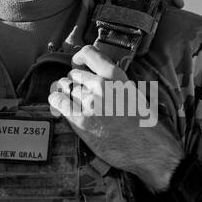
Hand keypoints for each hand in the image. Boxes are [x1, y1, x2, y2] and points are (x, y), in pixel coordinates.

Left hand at [48, 46, 182, 191]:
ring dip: (63, 94)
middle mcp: (102, 85)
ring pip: (63, 87)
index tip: (77, 65)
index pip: (88, 53)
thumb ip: (112, 81)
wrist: (146, 147)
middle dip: (71, 83)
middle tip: (75, 94)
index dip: (78, 59)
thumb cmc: (141, 122)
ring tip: (67, 102)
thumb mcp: (131, 92)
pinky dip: (55, 103)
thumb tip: (91, 74)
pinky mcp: (82, 120)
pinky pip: (58, 102)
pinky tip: (58, 107)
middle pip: (72, 74)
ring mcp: (91, 102)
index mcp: (115, 75)